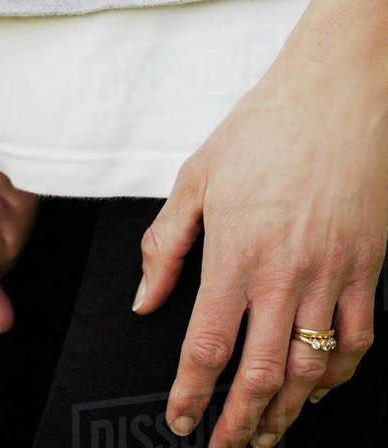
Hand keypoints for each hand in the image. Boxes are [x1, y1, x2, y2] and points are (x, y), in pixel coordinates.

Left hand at [134, 36, 387, 447]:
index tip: (182, 420)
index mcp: (235, 252)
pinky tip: (322, 387)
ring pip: (313, 368)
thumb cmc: (262, 130)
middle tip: (225, 445)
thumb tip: (146, 298)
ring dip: (289, 411)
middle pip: (263, 373)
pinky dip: (339, 375)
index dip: (193, 393)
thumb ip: (165, 244)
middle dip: (241, 421)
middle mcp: (284, 273)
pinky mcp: (366, 271)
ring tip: (268, 433)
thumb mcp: (194, 178)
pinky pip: (357, 341)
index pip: (208, 345)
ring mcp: (332, 276)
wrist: (335, 99)